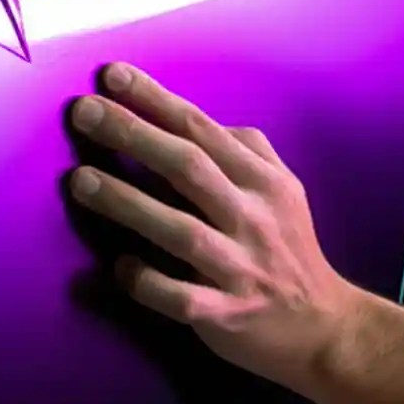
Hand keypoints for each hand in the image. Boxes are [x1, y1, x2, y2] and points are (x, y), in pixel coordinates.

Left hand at [67, 62, 360, 389]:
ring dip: (127, 203)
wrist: (323, 329)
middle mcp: (252, 217)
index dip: (155, 99)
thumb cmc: (289, 249)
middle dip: (133, 134)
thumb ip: (245, 150)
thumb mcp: (281, 189)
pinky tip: (119, 266)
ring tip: (80, 180)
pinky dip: (148, 280)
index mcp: (262, 181)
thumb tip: (194, 118)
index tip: (111, 74)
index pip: (201, 129)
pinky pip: (181, 297)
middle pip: (188, 167)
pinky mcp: (227, 314)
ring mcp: (240, 268)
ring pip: (180, 230)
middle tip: (83, 111)